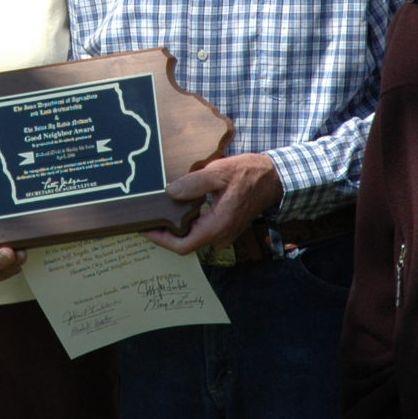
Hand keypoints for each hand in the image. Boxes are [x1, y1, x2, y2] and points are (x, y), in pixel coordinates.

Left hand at [141, 152, 283, 254]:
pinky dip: (186, 222)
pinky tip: (176, 207)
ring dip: (175, 227)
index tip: (144, 229)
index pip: (182, 246)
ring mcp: (224, 233)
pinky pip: (201, 230)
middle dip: (164, 233)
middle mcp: (220, 236)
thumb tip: (170, 193)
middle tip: (145, 218)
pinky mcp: (225, 226)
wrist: (273, 178)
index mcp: (217, 227)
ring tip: (156, 212)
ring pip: (193, 236)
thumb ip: (193, 183)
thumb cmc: (248, 174)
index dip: (160, 240)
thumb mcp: (219, 172)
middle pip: (185, 243)